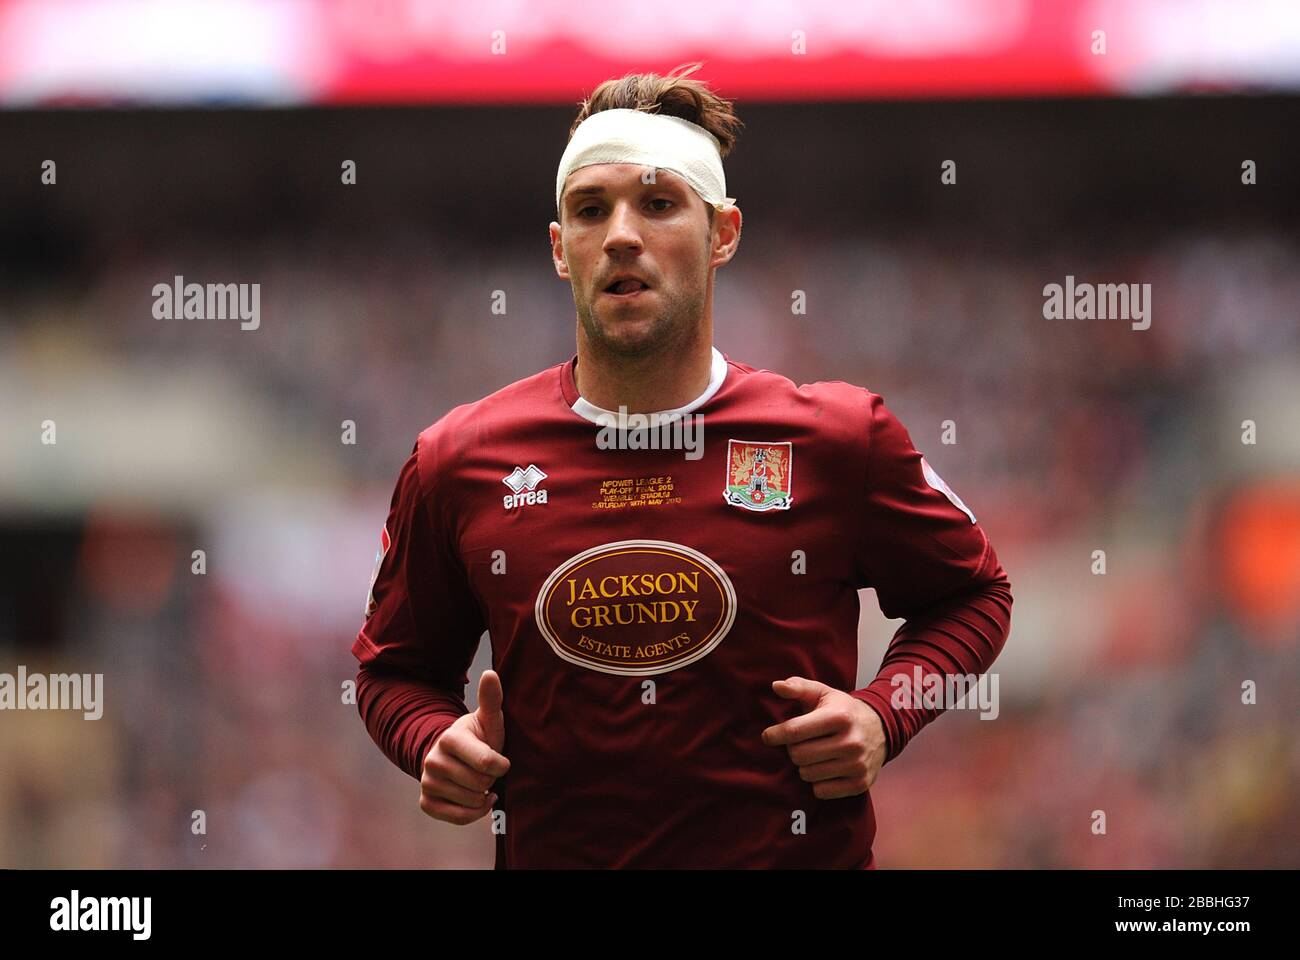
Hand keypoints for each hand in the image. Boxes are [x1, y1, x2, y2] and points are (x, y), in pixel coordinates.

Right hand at [419, 669, 509, 823]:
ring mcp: (427, 782)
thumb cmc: (478, 737)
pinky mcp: (426, 802)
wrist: (453, 756)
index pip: (487, 763)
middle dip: (490, 779)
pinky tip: (476, 800)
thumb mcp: (488, 719)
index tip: (500, 759)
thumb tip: (490, 673)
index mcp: (449, 738)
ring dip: (482, 795)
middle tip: (485, 769)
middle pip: (480, 784)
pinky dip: (473, 812)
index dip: (501, 765)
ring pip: (471, 801)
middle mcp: (433, 760)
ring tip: (478, 781)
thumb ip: (491, 699)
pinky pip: (458, 817)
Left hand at [762, 676, 886, 798]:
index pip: (794, 731)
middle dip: (793, 749)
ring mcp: (857, 765)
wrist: (881, 729)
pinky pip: (821, 791)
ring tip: (815, 754)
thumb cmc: (843, 710)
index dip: (775, 735)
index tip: (768, 736)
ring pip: (807, 774)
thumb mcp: (823, 693)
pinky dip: (817, 782)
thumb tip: (776, 686)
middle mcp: (851, 742)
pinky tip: (825, 768)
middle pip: (798, 755)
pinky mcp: (860, 784)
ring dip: (805, 766)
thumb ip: (798, 687)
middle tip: (801, 743)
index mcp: (839, 717)